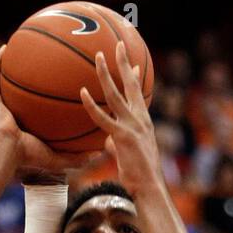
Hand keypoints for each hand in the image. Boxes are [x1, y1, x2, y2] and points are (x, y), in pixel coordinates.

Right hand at [0, 47, 99, 176]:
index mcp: (25, 128)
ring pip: (4, 81)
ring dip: (10, 65)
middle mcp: (10, 115)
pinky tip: (5, 47)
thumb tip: (98, 155)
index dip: (44, 100)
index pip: (36, 112)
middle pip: (20, 93)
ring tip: (20, 48)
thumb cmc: (29, 156)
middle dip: (26, 80)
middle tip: (38, 65)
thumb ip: (76, 157)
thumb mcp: (57, 157)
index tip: (56, 89)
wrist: (5, 152)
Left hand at [80, 42, 161, 194]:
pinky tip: (82, 93)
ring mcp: (132, 126)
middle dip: (124, 63)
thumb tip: (107, 143)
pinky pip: (103, 117)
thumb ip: (117, 146)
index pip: (139, 94)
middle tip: (118, 44)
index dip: (135, 77)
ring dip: (106, 73)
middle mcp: (140, 119)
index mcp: (144, 122)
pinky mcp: (122, 136)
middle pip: (132, 85)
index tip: (132, 62)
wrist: (150, 188)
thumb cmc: (141, 177)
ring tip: (98, 56)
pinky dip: (91, 105)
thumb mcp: (129, 157)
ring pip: (116, 94)